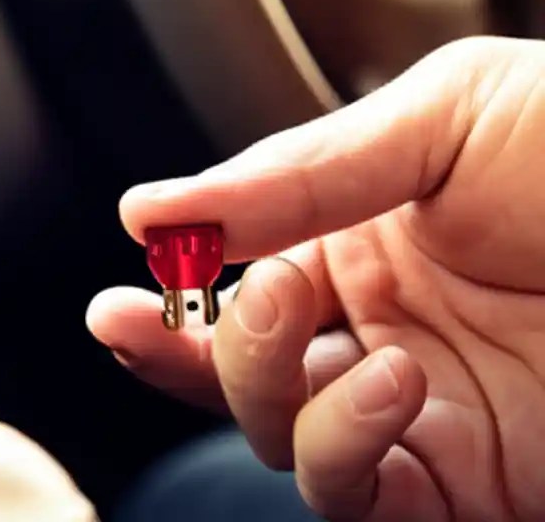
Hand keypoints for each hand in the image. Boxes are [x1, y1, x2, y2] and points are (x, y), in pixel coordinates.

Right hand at [88, 37, 544, 520]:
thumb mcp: (442, 117)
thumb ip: (296, 173)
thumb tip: (154, 211)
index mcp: (361, 242)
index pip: (237, 285)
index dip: (172, 300)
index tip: (130, 290)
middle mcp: (380, 330)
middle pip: (240, 375)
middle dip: (196, 350)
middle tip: (183, 309)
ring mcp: (424, 410)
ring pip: (285, 441)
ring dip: (270, 396)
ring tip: (332, 337)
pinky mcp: (471, 480)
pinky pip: (364, 493)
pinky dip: (345, 449)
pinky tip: (388, 382)